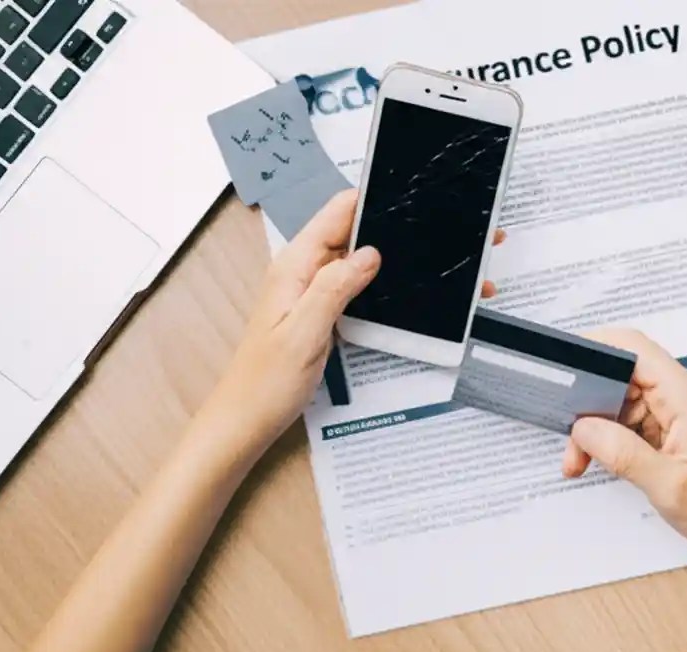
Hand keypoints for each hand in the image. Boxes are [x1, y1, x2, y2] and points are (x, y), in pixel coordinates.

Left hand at [211, 190, 504, 443]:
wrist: (246, 420)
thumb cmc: (266, 382)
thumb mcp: (303, 333)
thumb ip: (334, 287)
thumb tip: (371, 252)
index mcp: (295, 265)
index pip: (338, 212)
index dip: (373, 198)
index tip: (412, 196)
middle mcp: (304, 270)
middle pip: (353, 231)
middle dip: (391, 228)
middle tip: (440, 232)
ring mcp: (313, 290)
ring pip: (358, 259)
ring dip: (391, 257)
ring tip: (435, 260)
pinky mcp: (321, 311)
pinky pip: (355, 286)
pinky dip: (381, 284)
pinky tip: (408, 290)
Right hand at [562, 329, 686, 563]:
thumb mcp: (667, 484)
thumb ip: (621, 452)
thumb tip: (581, 428)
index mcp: (684, 397)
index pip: (636, 350)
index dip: (598, 347)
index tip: (564, 363)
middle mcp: (678, 398)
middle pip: (621, 377)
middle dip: (588, 401)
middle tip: (566, 434)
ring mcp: (672, 415)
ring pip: (619, 404)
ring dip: (593, 428)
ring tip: (575, 460)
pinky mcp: (666, 434)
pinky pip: (627, 425)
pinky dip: (606, 442)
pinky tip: (590, 462)